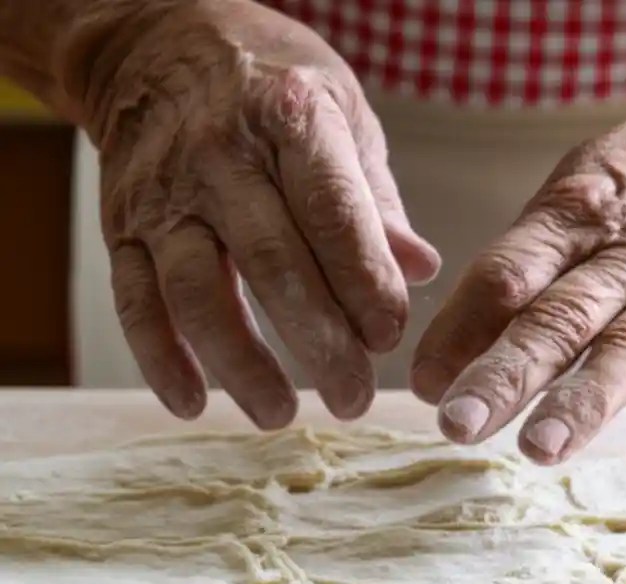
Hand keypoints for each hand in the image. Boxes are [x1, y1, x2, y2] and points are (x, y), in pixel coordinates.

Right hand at [91, 0, 438, 426]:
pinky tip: (194, 403)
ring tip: (280, 413)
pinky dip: (160, 358)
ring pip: (199, 292)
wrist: (160, 44)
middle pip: (272, 264)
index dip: (364, 282)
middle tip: (355, 398)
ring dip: (241, 364)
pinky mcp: (122, 227)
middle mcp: (221, 157)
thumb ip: (376, 199)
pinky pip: (135, 301)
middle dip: (320, 342)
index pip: (333, 213)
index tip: (390, 337)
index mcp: (291, 120)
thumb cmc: (273, 86)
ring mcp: (165, 195)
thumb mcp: (343, 113)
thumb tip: (419, 271)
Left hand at [411, 96, 625, 475]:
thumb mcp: (579, 196)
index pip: (509, 272)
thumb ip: (515, 273)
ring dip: (583, 400)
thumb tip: (438, 362)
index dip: (460, 328)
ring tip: (539, 450)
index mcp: (576, 212)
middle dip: (507, 372)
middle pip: (561, 314)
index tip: (424, 384)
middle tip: (459, 424)